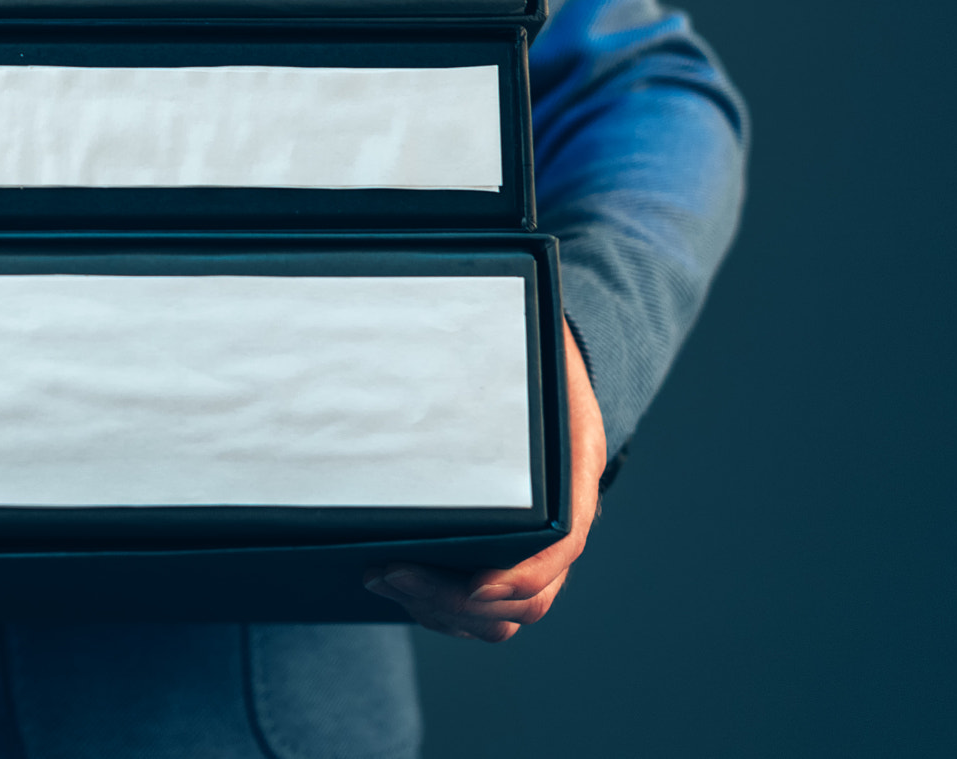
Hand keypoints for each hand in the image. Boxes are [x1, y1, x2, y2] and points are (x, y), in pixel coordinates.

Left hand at [363, 318, 607, 641]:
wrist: (545, 351)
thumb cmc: (530, 345)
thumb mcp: (526, 342)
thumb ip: (497, 365)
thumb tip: (426, 362)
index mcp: (576, 467)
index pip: (559, 549)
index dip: (514, 578)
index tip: (467, 585)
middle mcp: (566, 517)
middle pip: (526, 600)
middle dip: (453, 602)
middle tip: (385, 573)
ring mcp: (539, 542)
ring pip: (503, 614)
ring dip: (442, 612)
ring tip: (381, 579)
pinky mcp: (507, 549)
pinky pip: (485, 606)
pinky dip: (443, 609)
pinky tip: (396, 584)